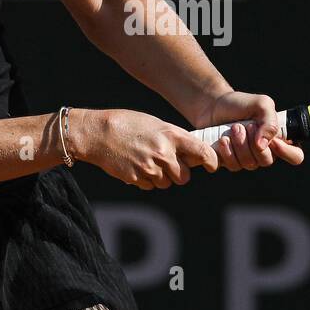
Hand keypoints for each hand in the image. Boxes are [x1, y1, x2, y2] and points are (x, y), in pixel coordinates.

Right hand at [74, 108, 219, 190]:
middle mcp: (163, 153)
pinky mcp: (137, 178)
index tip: (212, 165)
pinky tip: (137, 164)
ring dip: (162, 176)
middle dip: (179, 173)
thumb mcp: (155, 124)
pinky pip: (150, 186)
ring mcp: (150, 168)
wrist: (97, 133)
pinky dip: (147, 179)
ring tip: (147, 160)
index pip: (201, 153)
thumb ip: (173, 138)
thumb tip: (191, 153)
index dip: (210, 161)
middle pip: (184, 177)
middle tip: (168, 162)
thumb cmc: (127, 124)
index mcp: (170, 135)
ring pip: (167, 183)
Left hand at [200, 90, 305, 170]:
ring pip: (249, 164)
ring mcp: (247, 158)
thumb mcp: (261, 104)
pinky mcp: (229, 161)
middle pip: (267, 161)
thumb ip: (270, 121)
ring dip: (240, 145)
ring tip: (233, 128)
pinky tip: (223, 139)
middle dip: (254, 143)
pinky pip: (233, 166)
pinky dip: (227, 152)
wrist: (213, 105)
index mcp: (278, 138)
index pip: (295, 156)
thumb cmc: (240, 104)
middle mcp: (265, 151)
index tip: (274, 142)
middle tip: (246, 126)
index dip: (288, 153)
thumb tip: (263, 145)